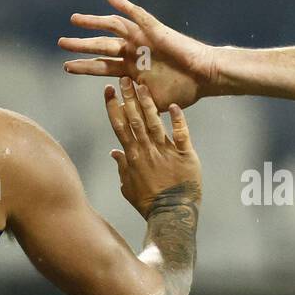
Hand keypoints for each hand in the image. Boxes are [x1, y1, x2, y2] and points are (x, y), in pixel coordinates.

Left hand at [61, 0, 219, 111]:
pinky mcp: (155, 30)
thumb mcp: (153, 104)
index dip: (84, 67)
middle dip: (80, 45)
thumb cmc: (183, 91)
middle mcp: (134, 52)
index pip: (102, 66)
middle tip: (61, 43)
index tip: (66, 67)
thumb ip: (136, 108)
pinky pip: (138, 15)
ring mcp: (143, 39)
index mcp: (132, 69)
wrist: (204, 77)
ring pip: (112, 27)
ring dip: (93, 23)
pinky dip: (124, 6)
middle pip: (101, 46)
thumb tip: (122, 119)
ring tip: (73, 20)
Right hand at [104, 77, 200, 218]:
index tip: (108, 91)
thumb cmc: (149, 204)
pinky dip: (178, 120)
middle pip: (135, 120)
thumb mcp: (129, 188)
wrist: (172, 215)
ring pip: (154, 123)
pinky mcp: (185, 155)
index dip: (113, 107)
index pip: (119, 126)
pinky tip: (174, 106)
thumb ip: (122, 168)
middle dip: (128, 98)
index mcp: (132, 156)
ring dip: (148, 103)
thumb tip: (113, 153)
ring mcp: (166, 152)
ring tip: (143, 85)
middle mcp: (146, 151)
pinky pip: (182, 134)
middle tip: (124, 78)